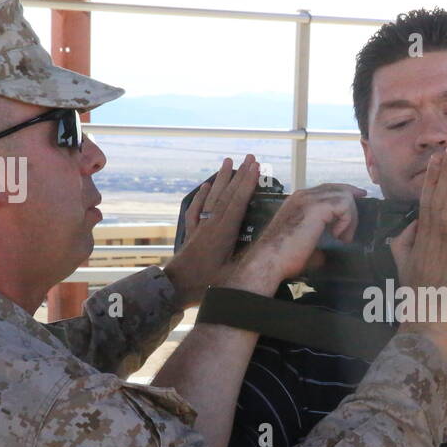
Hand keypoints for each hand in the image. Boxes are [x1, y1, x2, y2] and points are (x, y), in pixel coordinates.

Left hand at [163, 154, 260, 306]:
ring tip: (228, 161)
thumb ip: (250, 265)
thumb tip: (273, 256)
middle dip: (239, 174)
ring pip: (212, 197)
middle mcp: (212, 225)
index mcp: (223, 233)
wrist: (173, 290)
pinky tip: (205, 187)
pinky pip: (197, 209)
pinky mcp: (192, 234)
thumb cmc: (203, 286)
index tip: (256, 166)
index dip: (248, 183)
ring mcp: (200, 227)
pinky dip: (202, 196)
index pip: (238, 202)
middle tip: (249, 156)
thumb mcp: (231, 278)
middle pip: (227, 194)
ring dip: (221, 179)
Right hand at [226, 182, 365, 294]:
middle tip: (350, 231)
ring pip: (344, 195)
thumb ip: (316, 243)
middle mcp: (303, 195)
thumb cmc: (282, 257)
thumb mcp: (303, 246)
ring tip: (342, 237)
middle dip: (351, 207)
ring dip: (349, 218)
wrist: (270, 260)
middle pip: (338, 188)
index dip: (345, 195)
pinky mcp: (316, 207)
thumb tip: (325, 254)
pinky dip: (346, 221)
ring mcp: (309, 199)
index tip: (358, 203)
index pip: (327, 190)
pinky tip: (338, 236)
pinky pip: (344, 204)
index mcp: (298, 201)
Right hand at [389, 148, 446, 361]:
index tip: (437, 158)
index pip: (426, 203)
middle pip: (437, 201)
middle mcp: (430, 241)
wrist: (424, 329)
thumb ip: (403, 246)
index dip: (432, 179)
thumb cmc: (420, 301)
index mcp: (420, 241)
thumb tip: (407, 227)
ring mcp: (444, 252)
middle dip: (444, 174)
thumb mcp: (404, 269)